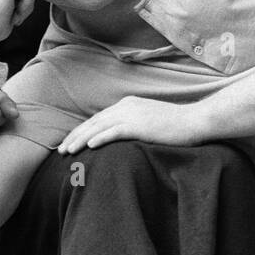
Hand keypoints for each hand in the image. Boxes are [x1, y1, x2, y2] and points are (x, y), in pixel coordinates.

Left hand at [57, 95, 197, 153]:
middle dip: (75, 136)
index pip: (98, 118)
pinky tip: (90, 147)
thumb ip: (133, 124)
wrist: (194, 120)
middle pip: (94, 122)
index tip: (69, 142)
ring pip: (99, 127)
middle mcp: (126, 106)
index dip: (81, 131)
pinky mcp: (139, 124)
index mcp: (127, 104)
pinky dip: (100, 138)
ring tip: (68, 151)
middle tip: (60, 150)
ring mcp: (132, 114)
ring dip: (81, 139)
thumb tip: (120, 137)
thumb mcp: (150, 121)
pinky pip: (114, 131)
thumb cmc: (175, 125)